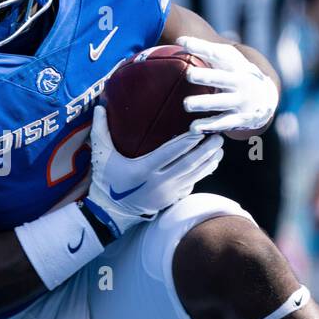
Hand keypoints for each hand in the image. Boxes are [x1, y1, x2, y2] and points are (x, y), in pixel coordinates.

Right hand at [85, 105, 223, 238]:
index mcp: (142, 170)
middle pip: (188, 164)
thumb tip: (99, 106)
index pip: (169, 154)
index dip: (185, 142)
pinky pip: (192, 183)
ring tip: (220, 147)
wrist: (111, 212)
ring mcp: (167, 192)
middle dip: (205, 150)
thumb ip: (100, 131)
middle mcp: (158, 182)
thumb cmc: (107, 180)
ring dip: (209, 160)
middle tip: (218, 136)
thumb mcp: (101, 156)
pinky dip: (204, 172)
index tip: (199, 131)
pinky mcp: (172, 198)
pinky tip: (212, 162)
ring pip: (194, 174)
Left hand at [177, 36, 278, 134]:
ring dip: (204, 103)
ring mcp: (242, 100)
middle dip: (206, 76)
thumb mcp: (228, 60)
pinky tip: (193, 127)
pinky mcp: (241, 118)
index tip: (183, 43)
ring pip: (221, 101)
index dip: (201, 47)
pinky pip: (224, 122)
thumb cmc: (237, 74)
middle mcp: (241, 81)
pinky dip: (209, 125)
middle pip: (221, 78)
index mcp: (236, 64)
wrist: (267, 98)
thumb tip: (179, 38)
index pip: (218, 54)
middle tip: (190, 74)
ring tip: (187, 104)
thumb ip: (206, 50)